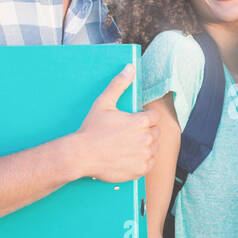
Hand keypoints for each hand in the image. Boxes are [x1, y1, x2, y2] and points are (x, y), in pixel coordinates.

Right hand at [77, 66, 157, 182]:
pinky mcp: (141, 169)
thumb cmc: (91, 129)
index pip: (154, 117)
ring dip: (146, 145)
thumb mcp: (103, 103)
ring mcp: (144, 155)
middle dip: (145, 131)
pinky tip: (130, 156)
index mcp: (141, 121)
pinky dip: (143, 160)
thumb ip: (119, 85)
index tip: (132, 122)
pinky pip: (150, 162)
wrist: (81, 155)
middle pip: (156, 132)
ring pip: (154, 147)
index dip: (144, 118)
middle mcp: (147, 138)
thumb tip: (130, 68)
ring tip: (127, 145)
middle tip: (127, 134)